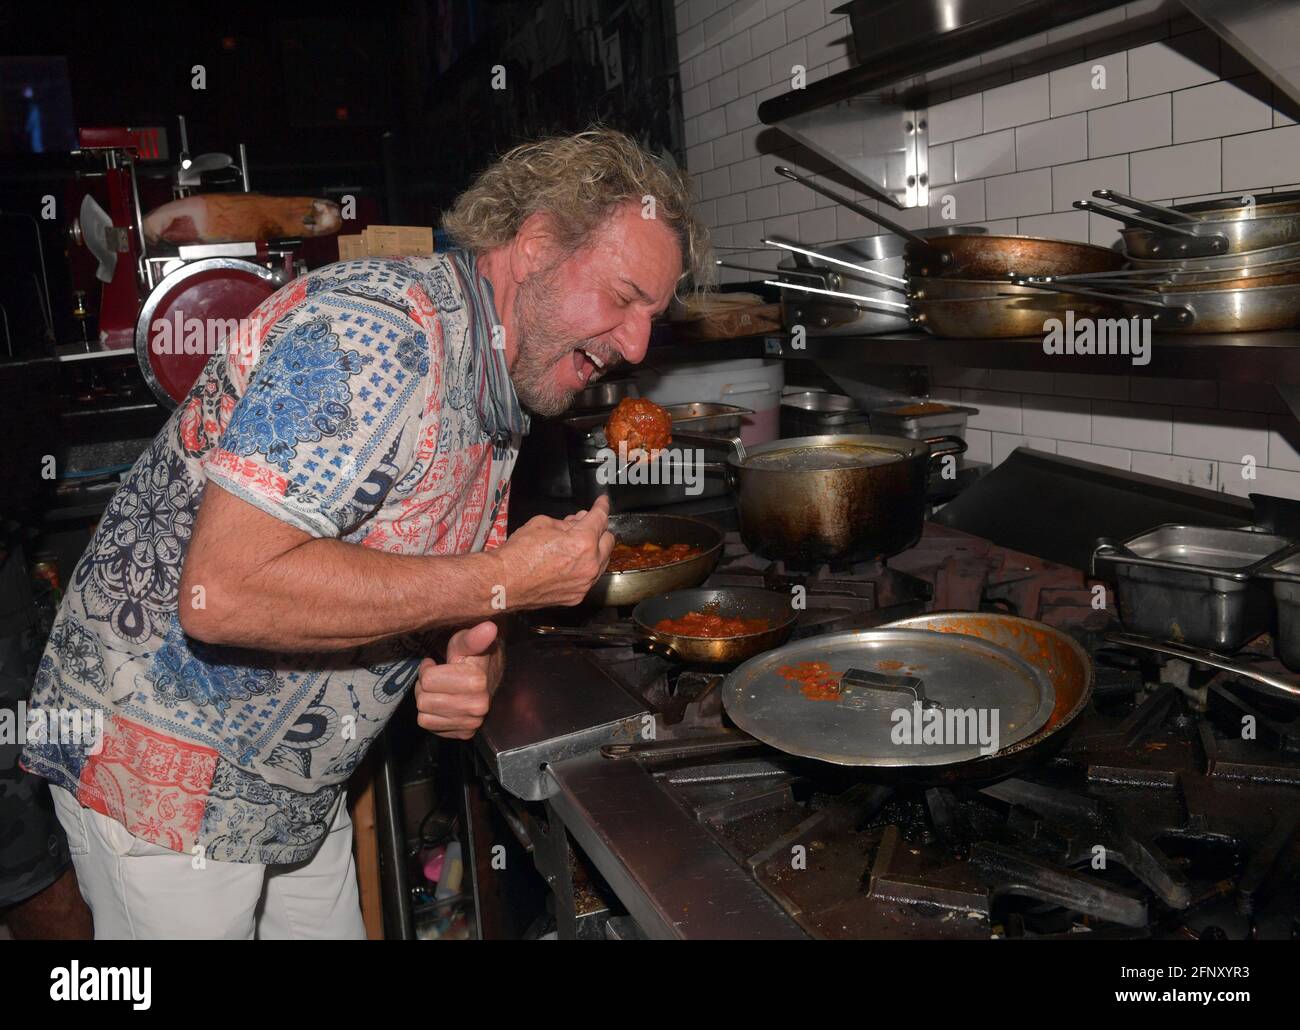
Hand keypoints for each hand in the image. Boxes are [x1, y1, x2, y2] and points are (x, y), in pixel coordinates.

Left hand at [415, 620, 496, 739]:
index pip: (428, 680)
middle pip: (423, 700)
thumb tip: (490, 627)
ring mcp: (471, 723)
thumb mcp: (465, 642)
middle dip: (426, 687)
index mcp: (477, 682)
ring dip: (428, 701)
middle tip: (439, 679)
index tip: (438, 664)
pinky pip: (429, 726)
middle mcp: (477, 707)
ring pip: (424, 716)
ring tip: (441, 691)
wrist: (488, 678)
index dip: (428, 670)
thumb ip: (473, 637)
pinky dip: (432, 715)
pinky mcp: (464, 733)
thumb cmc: (471, 656)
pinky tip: (444, 705)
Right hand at [494, 495, 614, 608]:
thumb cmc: (518, 554)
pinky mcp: (576, 596)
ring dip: (594, 550)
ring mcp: (584, 583)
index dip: (602, 506)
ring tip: (575, 544)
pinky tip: (569, 562)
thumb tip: (576, 523)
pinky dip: (584, 568)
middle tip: (584, 524)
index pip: (600, 518)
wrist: (504, 582)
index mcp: (583, 542)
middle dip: (599, 530)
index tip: (602, 503)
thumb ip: (566, 523)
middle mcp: (589, 565)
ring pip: (602, 561)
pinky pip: (588, 578)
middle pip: (608, 541)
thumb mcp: (542, 523)